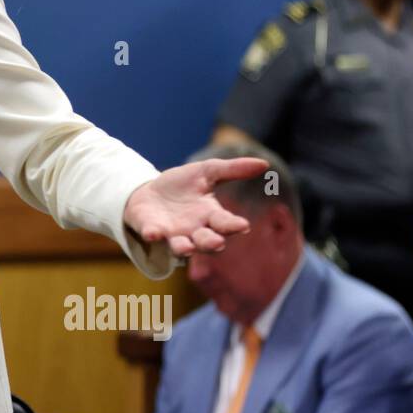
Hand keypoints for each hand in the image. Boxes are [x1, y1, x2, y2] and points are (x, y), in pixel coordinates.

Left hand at [122, 157, 268, 257]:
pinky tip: (153, 233)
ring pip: (181, 247)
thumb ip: (232, 169)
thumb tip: (264, 164)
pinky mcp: (152, 230)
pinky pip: (153, 236)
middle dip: (211, 243)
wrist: (148, 191)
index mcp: (210, 215)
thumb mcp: (206, 172)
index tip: (243, 225)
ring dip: (184, 248)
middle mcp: (194, 230)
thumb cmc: (181, 185)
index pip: (225, 223)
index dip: (233, 225)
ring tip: (187, 247)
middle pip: (206, 242)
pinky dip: (153, 235)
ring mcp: (172, 233)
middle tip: (217, 242)